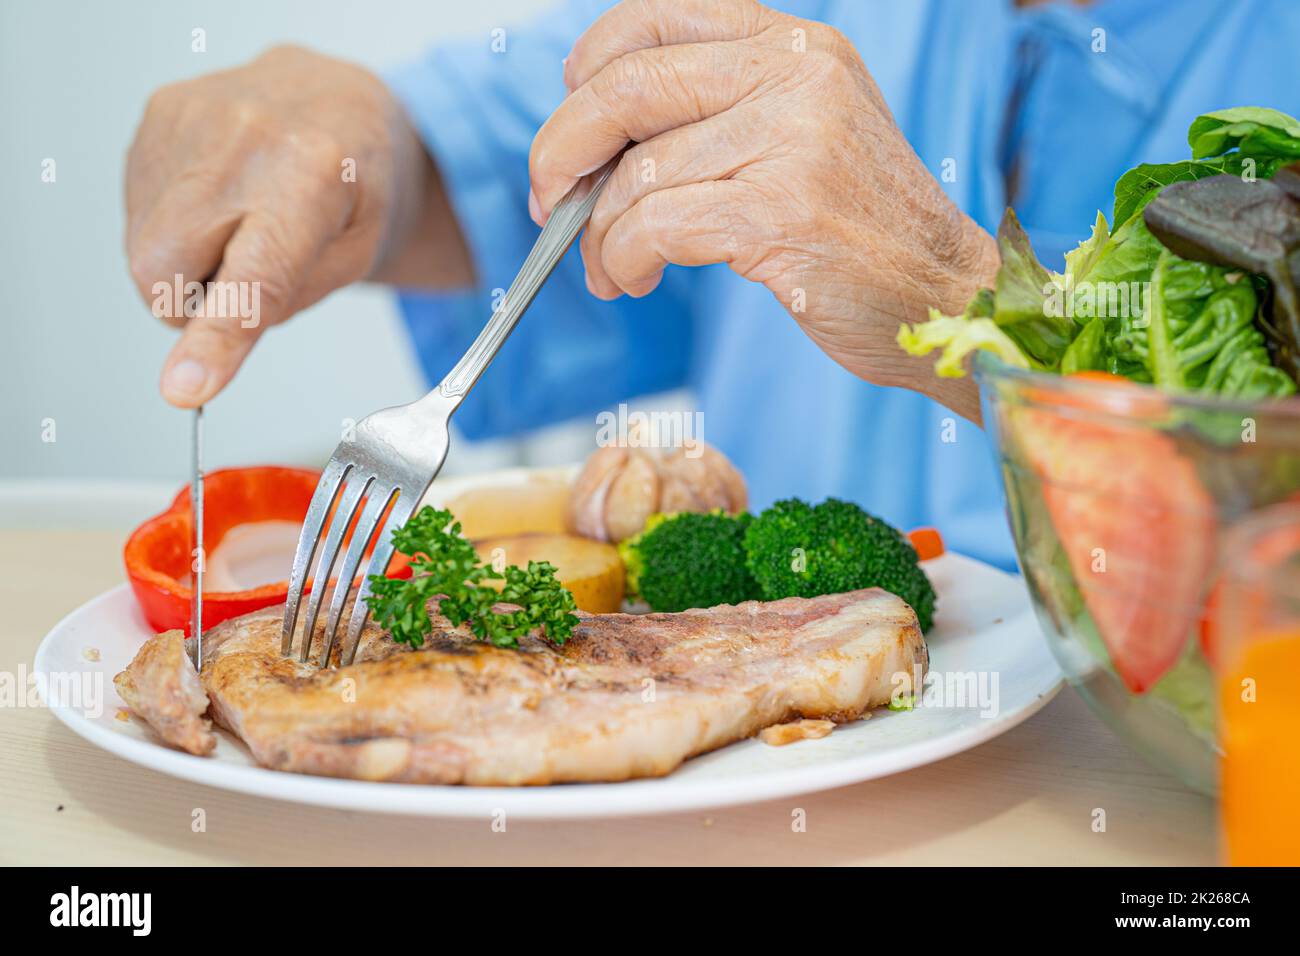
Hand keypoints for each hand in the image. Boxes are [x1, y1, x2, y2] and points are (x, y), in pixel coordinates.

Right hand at [125, 46, 463, 406]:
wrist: (342, 99)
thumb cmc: (358, 182)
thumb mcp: (356, 254)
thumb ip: (286, 300)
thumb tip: (205, 358)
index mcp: (313, 173)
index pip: (255, 274)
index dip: (218, 336)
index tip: (185, 387)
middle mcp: (245, 135)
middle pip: (166, 270)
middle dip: (197, 301)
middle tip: (252, 272)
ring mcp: (192, 117)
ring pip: (144, 249)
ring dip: (187, 263)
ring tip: (243, 223)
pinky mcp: (158, 113)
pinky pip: (137, 211)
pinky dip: (175, 227)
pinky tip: (220, 199)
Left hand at [529, 0, 998, 418]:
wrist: (943, 293)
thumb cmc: (864, 228)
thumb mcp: (804, 133)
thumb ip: (721, 112)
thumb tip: (598, 137)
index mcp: (792, 44)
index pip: (653, 18)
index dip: (587, 69)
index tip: (570, 123)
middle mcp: (793, 75)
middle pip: (627, 88)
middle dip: (561, 151)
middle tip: (549, 202)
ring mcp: (791, 140)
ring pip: (636, 173)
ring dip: (599, 232)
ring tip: (608, 267)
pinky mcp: (781, 212)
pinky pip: (656, 225)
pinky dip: (624, 258)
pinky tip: (632, 278)